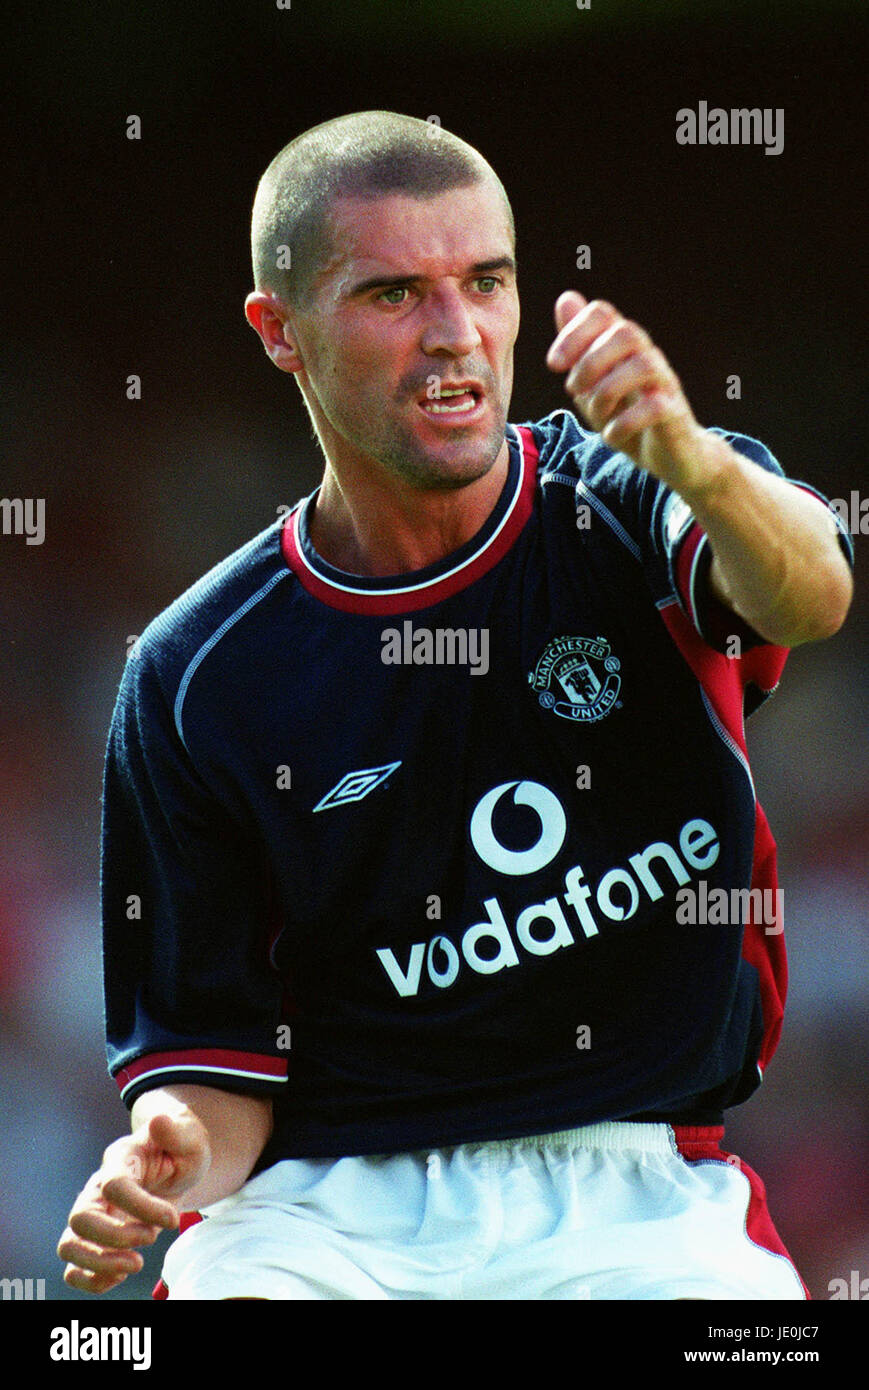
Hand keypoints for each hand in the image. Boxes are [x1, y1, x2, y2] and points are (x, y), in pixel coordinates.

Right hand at [57, 1109, 209, 1293]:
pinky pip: (74, 1266)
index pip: (115, 1186)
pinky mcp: (95, 1237)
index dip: (141, 1208)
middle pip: (81, 1217)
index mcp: (121, 1159)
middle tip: (152, 1239)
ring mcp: (95, 1213)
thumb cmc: (182, 1149)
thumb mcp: (190, 1137)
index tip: (173, 1219)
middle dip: (115, 1238)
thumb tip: (158, 1120)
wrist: (177, 1162)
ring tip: (135, 1264)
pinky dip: (92, 1279)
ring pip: (69, 1245)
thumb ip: (176, 1131)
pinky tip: (121, 1274)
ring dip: (99, 1263)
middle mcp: (98, 1187)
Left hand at [547, 291, 714, 494]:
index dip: (574, 332)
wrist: (667, 455)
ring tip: (595, 413)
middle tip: (573, 390)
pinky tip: (611, 435)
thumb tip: (566, 298)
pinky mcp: (675, 413)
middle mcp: (647, 356)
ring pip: (643, 365)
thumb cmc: (627, 416)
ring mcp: (665, 383)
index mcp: (624, 347)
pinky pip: (655, 407)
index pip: (603, 313)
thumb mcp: (594, 384)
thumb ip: (580, 347)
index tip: (554, 364)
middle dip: (590, 361)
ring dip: (607, 392)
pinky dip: (625, 423)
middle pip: (626, 333)